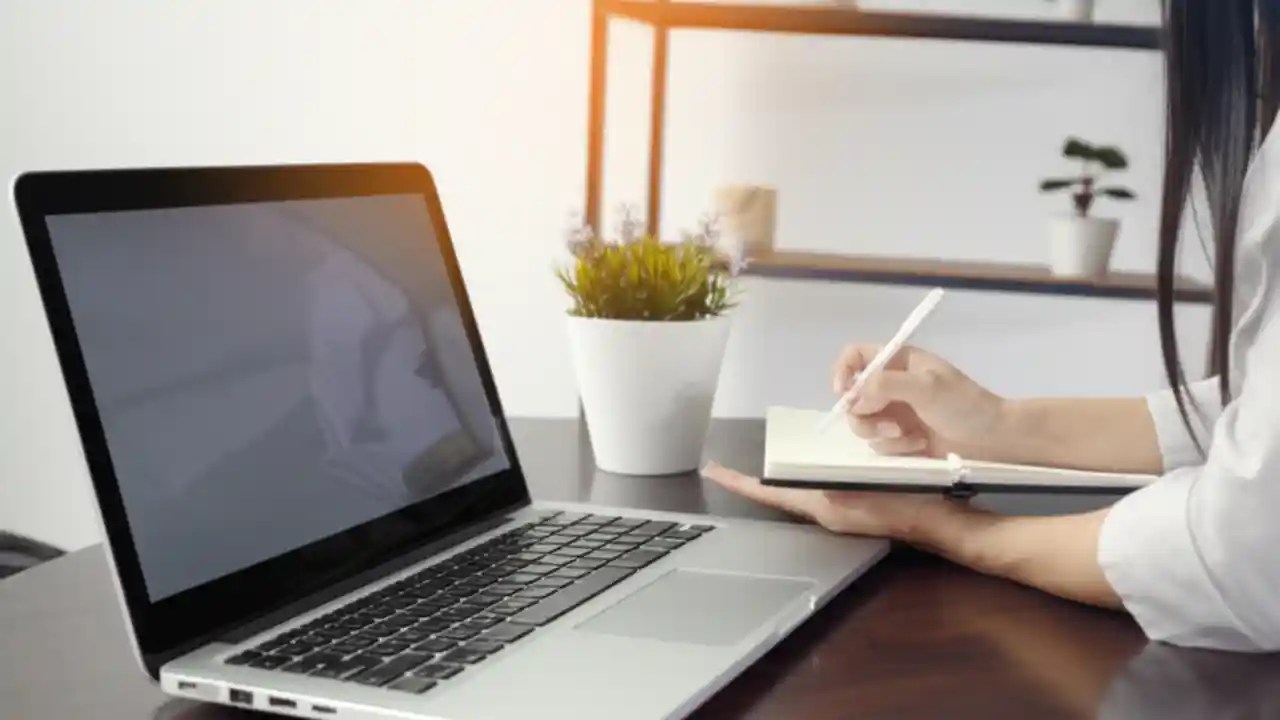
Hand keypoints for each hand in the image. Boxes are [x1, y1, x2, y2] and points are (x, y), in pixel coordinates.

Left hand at [702, 462, 951, 540]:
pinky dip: (807, 473)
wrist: (942, 525)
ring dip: (780, 477)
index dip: (741, 483)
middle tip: (728, 464)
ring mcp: (837, 511)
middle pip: (779, 494)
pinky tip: (810, 456)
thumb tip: (811, 488)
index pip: (770, 496)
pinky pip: (818, 486)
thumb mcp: (870, 492)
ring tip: (761, 457)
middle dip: (755, 480)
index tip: (713, 471)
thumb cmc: (908, 504)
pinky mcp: (851, 506)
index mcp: (823, 508)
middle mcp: (824, 511)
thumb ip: (838, 490)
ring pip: (798, 489)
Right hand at [832, 344, 1006, 459]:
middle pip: (852, 397)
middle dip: (865, 415)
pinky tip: (919, 445)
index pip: (855, 356)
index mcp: (897, 361)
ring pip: (862, 424)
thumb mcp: (925, 387)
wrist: (991, 438)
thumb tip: (855, 397)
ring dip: (881, 434)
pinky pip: (879, 444)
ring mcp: (893, 412)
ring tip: (908, 437)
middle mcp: (890, 385)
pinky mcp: (899, 438)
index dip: (843, 372)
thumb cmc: (963, 404)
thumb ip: (885, 384)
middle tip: (888, 426)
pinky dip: (896, 448)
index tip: (844, 394)